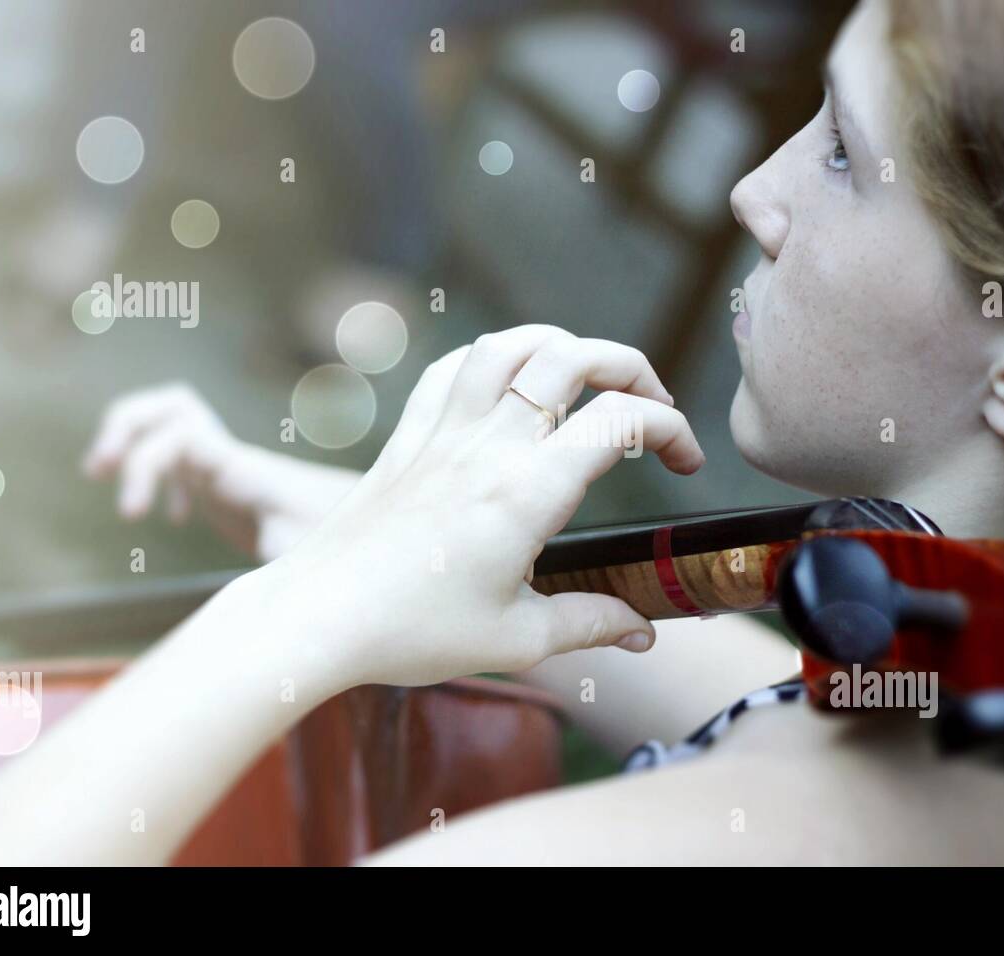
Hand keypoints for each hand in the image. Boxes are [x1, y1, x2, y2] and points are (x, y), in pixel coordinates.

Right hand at [82, 383, 359, 560]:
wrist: (384, 532)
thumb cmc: (347, 549)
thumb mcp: (307, 561)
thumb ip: (279, 566)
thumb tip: (262, 600)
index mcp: (245, 471)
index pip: (183, 438)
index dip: (145, 464)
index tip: (132, 515)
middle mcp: (234, 459)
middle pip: (169, 406)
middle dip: (124, 428)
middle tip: (98, 469)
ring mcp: (232, 468)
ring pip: (172, 422)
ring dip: (131, 440)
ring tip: (101, 474)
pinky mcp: (233, 485)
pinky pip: (185, 457)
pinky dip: (161, 475)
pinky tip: (175, 520)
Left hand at [257, 325, 704, 688]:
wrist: (318, 618)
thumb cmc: (411, 632)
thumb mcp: (517, 640)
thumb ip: (591, 623)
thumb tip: (642, 631)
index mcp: (526, 491)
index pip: (620, 421)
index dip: (671, 429)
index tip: (684, 463)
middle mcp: (488, 446)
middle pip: (572, 357)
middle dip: (630, 366)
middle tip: (651, 405)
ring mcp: (444, 433)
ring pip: (510, 345)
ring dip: (560, 345)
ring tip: (587, 375)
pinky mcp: (409, 437)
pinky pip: (454, 368)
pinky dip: (494, 358)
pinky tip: (508, 382)